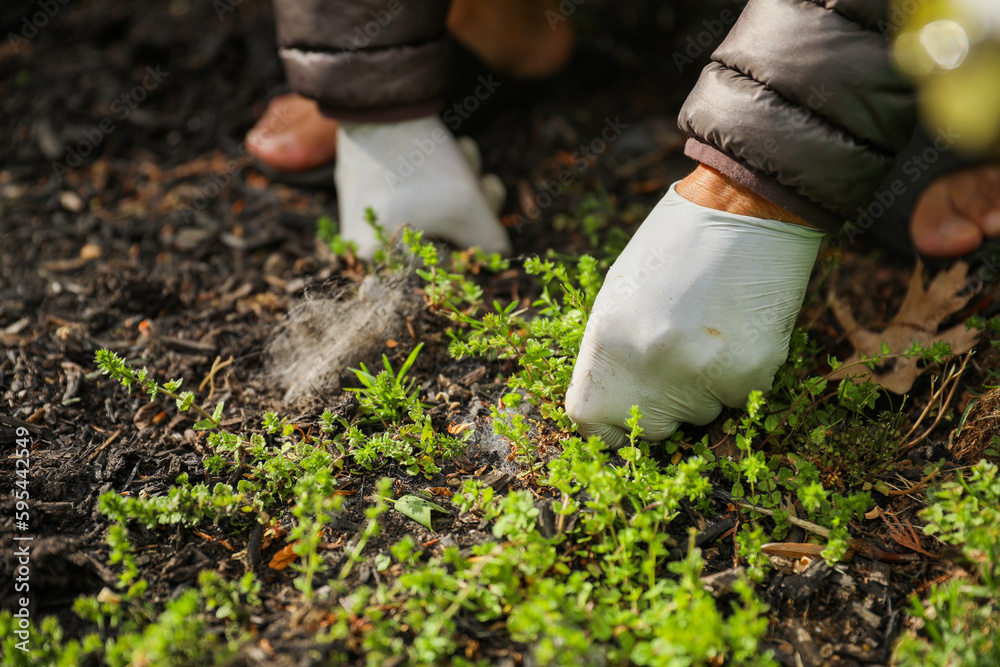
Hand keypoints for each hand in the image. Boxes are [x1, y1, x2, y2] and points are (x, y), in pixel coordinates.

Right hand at [335, 115, 510, 258]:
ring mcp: (362, 208)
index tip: (488, 222)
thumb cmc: (424, 164)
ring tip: (468, 150)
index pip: (440, 267)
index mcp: (375, 257)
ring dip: (463, 182)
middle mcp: (361, 239)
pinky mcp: (368, 179)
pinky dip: (440, 171)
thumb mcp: (470, 210)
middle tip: (489, 182)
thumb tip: (497, 257)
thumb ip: (490, 245)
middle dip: (472, 209)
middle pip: (437, 238)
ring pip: (432, 209)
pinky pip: (414, 188)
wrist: (382, 99)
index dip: (473, 245)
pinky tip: (456, 147)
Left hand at [565, 171, 822, 446]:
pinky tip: (739, 330)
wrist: (747, 207)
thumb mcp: (620, 292)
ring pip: (698, 415)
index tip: (622, 409)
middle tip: (676, 360)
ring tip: (710, 330)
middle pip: (648, 428)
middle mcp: (648, 365)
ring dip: (702, 388)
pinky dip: (740, 377)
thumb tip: (613, 398)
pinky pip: (739, 400)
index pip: (590, 420)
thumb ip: (611, 350)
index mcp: (607, 341)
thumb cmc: (675, 244)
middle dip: (660, 406)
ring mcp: (700, 375)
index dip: (606, 422)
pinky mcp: (749, 376)